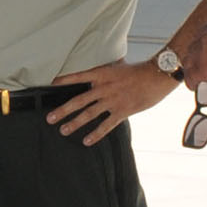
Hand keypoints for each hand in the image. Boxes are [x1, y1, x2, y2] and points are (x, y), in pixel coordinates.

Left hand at [49, 55, 178, 145]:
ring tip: (63, 130)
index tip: (50, 84)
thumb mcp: (119, 65)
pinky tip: (86, 141)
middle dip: (63, 110)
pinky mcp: (122, 111)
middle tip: (49, 118)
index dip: (63, 80)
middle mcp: (103, 88)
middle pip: (78, 100)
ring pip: (89, 114)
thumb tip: (100, 68)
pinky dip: (96, 134)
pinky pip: (106, 125)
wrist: (156, 76)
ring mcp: (112, 100)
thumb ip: (107, 69)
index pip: (77, 76)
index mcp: (101, 74)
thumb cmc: (139, 70)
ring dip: (74, 123)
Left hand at [186, 20, 206, 88]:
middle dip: (196, 59)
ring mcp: (201, 53)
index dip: (202, 49)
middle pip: (192, 50)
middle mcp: (204, 37)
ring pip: (189, 63)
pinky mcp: (202, 69)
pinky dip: (192, 83)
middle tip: (202, 67)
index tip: (205, 56)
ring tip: (197, 78)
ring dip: (192, 71)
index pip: (200, 38)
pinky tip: (194, 86)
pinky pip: (191, 78)